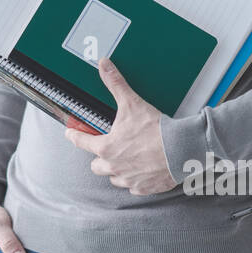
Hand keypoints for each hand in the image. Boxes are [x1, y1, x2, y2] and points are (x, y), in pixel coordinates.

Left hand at [64, 57, 179, 194]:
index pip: (82, 142)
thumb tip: (104, 65)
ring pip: (114, 178)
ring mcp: (128, 179)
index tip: (70, 134)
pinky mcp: (143, 188)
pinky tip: (142, 170)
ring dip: (117, 170)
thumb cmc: (155, 129)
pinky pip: (133, 187)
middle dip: (99, 157)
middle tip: (107, 148)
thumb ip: (116, 84)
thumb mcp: (132, 103)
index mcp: (106, 148)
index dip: (74, 136)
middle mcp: (113, 166)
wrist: (181, 149)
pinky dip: (135, 179)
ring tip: (126, 159)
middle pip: (96, 166)